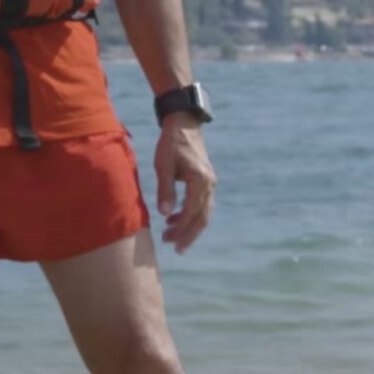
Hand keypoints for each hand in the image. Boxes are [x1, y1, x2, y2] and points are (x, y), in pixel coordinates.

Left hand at [154, 117, 214, 252]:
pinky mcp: (205, 181)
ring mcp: (210, 183)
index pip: (192, 212)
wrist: (183, 125)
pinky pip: (200, 204)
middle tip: (174, 248)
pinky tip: (173, 219)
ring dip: (188, 226)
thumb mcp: (163, 165)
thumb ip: (165, 189)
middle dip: (188, 235)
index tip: (169, 240)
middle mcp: (209, 184)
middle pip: (203, 217)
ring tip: (169, 236)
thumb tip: (165, 214)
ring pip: (203, 213)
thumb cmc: (171, 143)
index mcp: (200, 180)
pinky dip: (189, 215)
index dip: (181, 229)